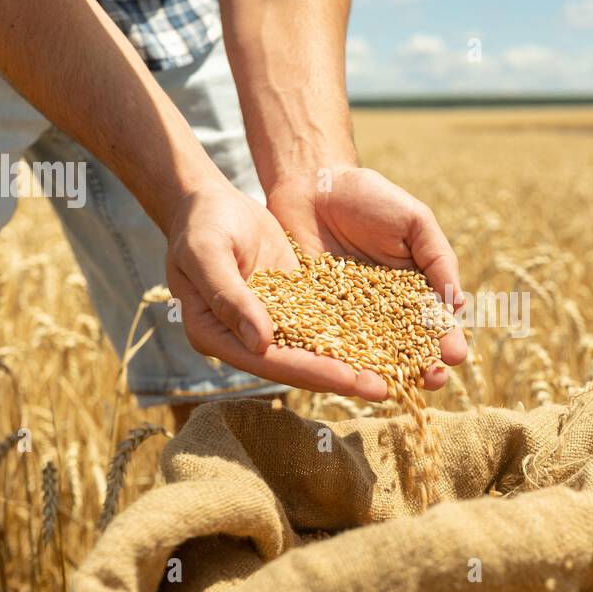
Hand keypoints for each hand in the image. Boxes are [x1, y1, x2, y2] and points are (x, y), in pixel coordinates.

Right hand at [164, 183, 395, 399]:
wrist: (207, 202)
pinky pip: (323, 324)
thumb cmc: (199, 224)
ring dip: (352, 362)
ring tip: (392, 376)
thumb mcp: (207, 253)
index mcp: (215, 334)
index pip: (269, 360)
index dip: (310, 370)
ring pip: (315, 349)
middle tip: (383, 389)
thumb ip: (230, 297)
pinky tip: (385, 342)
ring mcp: (269, 324)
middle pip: (297, 364)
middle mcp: (244, 338)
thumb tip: (261, 342)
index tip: (347, 378)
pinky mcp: (290, 306)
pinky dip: (351, 334)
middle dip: (341, 376)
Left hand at [263, 166, 467, 394]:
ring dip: (383, 375)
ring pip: (370, 354)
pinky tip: (347, 375)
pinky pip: (328, 343)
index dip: (447, 340)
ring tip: (393, 389)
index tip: (455, 354)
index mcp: (415, 291)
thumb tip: (458, 303)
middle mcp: (385, 312)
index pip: (435, 323)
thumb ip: (438, 259)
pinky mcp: (315, 317)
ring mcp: (350, 318)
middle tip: (432, 380)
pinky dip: (338, 361)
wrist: (313, 185)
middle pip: (408, 348)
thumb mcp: (414, 221)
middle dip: (423, 367)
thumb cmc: (370, 197)